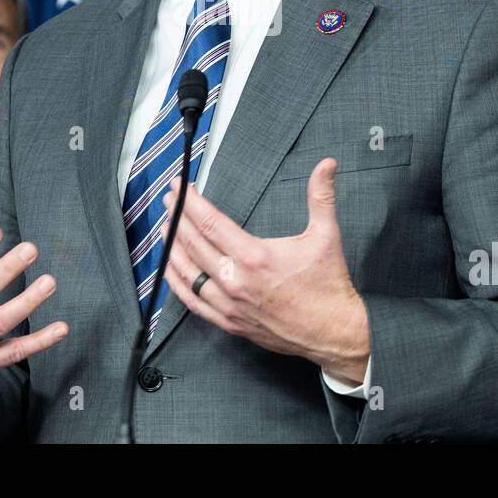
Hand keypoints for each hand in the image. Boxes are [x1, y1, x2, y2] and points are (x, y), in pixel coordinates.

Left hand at [159, 159, 369, 382]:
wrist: (334, 333)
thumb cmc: (328, 286)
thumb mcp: (326, 235)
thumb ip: (321, 196)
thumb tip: (327, 164)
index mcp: (254, 257)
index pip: (209, 222)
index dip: (190, 202)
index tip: (180, 187)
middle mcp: (236, 281)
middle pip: (193, 244)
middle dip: (177, 217)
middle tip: (169, 200)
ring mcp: (229, 304)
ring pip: (188, 273)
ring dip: (172, 248)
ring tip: (163, 228)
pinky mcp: (230, 322)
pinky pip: (193, 302)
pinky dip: (177, 284)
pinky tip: (170, 271)